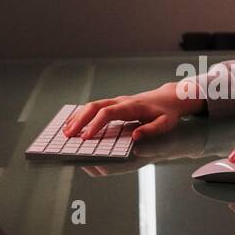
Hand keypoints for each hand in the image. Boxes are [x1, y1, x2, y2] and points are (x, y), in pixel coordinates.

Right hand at [62, 81, 203, 143]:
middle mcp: (121, 101)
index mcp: (132, 107)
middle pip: (95, 107)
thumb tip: (135, 137)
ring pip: (92, 105)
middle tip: (68, 135)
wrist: (169, 98)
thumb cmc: (168, 113)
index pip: (109, 113)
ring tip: (65, 131)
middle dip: (80, 120)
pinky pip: (95, 107)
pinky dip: (82, 114)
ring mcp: (116, 101)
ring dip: (78, 117)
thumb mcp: (166, 123)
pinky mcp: (114, 103)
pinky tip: (73, 124)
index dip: (96, 124)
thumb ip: (152, 130)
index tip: (86, 137)